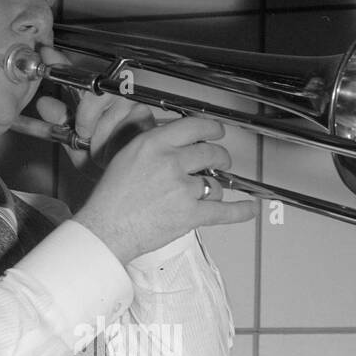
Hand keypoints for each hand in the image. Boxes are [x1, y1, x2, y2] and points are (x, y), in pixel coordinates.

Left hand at [33, 44, 154, 169]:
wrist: (131, 179)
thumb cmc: (108, 163)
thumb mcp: (77, 145)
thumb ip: (61, 124)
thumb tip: (44, 103)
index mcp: (95, 102)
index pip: (78, 76)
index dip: (61, 62)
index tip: (46, 54)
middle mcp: (115, 97)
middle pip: (96, 89)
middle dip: (85, 114)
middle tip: (84, 132)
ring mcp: (132, 104)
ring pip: (110, 104)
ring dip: (101, 131)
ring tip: (102, 146)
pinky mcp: (145, 115)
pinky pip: (125, 118)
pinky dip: (115, 137)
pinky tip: (115, 147)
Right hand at [72, 115, 259, 263]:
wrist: (104, 229)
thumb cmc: (110, 199)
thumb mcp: (125, 157)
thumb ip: (152, 147)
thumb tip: (176, 144)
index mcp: (154, 144)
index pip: (194, 126)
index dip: (211, 128)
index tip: (216, 131)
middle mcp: (171, 162)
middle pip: (210, 152)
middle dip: (219, 157)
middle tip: (219, 161)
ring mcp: (183, 189)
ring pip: (214, 184)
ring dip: (215, 189)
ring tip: (209, 193)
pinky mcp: (190, 215)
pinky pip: (223, 212)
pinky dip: (240, 211)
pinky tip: (251, 209)